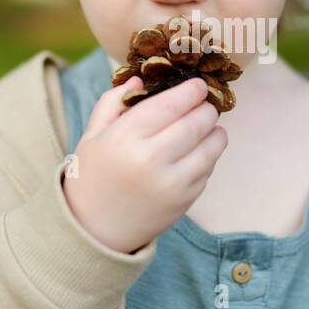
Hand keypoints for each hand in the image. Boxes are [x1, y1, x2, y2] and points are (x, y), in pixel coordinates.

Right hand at [62, 75, 226, 253]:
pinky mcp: (184, 201)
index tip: (199, 85)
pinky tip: (200, 149)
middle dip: (206, 108)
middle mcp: (149, 160)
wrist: (93, 228)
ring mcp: (170, 183)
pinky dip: (209, 155)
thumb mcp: (93, 135)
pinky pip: (207, 169)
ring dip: (215, 130)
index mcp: (124, 138)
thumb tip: (140, 80)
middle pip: (195, 123)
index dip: (190, 91)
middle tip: (207, 103)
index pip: (168, 105)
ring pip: (209, 147)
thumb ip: (113, 102)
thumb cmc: (92, 175)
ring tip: (210, 124)